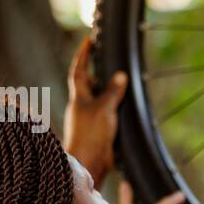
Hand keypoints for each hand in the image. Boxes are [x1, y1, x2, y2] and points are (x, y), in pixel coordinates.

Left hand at [63, 36, 127, 185]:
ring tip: (122, 83)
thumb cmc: (91, 135)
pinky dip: (114, 106)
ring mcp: (89, 118)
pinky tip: (125, 107)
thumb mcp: (104, 109)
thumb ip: (113, 92)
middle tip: (109, 61)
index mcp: (79, 97)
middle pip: (88, 83)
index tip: (90, 40)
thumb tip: (121, 75)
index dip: (84, 54)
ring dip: (108, 90)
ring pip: (98, 98)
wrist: (89, 163)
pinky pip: (106, 112)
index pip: (80, 70)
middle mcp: (82, 105)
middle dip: (97, 72)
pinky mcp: (98, 130)